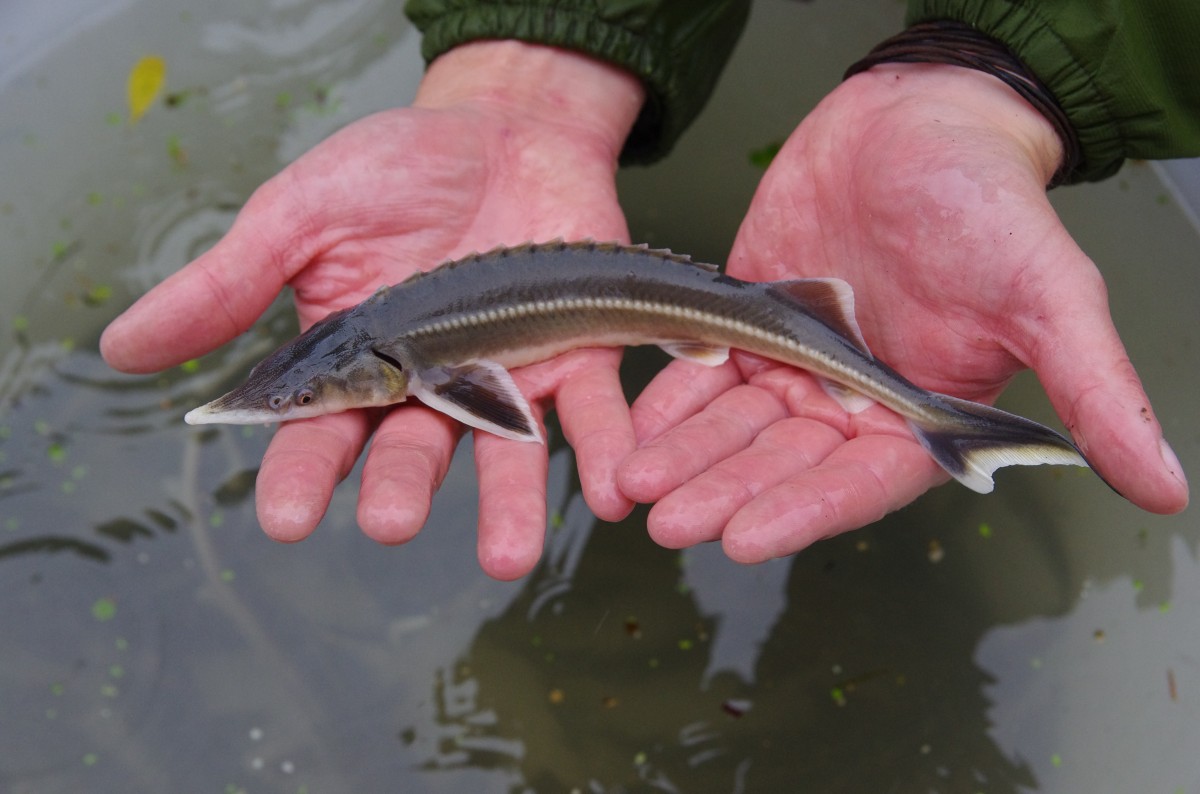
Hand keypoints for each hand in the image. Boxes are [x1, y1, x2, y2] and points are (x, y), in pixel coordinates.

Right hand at [101, 42, 645, 578]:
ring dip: (508, 505)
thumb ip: (229, 282)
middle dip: (402, 486)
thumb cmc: (394, 169)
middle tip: (389, 522)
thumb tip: (121, 348)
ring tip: (507, 557)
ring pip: (504, 451)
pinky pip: (594, 410)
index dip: (304, 475)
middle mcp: (430, 386)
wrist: (504, 130)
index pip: (319, 431)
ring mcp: (507, 378)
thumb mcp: (301, 213)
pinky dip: (606, 449)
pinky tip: (613, 490)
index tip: (288, 518)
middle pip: (412, 448)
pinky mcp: (578, 358)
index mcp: (356, 361)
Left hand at [619, 64, 1188, 562]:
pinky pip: (705, 371)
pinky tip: (633, 427)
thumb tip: (1166, 486)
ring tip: (633, 483)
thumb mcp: (1049, 291)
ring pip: (734, 427)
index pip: (857, 483)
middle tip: (670, 518)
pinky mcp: (750, 323)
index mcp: (919, 416)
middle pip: (780, 464)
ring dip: (686, 457)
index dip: (803, 510)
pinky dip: (671, 399)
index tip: (747, 535)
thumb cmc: (989, 200)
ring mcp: (796, 366)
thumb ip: (1092, 387)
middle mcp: (851, 403)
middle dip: (724, 491)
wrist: (919, 120)